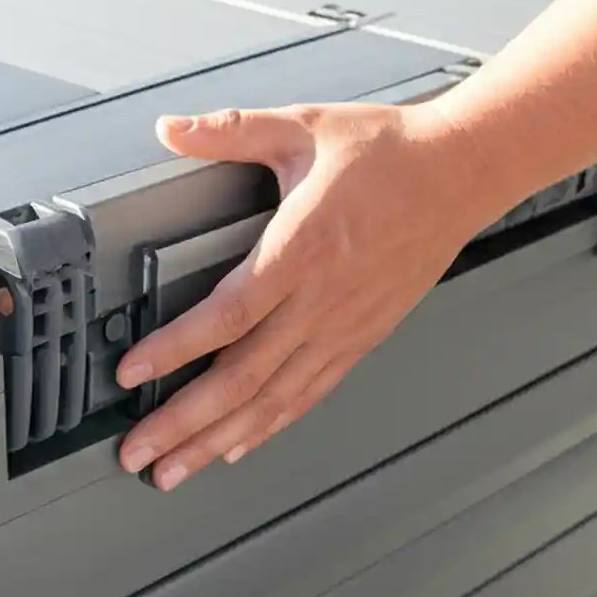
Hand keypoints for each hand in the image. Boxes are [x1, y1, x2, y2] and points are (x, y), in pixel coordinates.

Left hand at [115, 101, 503, 490]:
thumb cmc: (388, 151)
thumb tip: (172, 128)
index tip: (132, 374)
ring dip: (217, 440)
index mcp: (302, 248)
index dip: (174, 350)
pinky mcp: (362, 338)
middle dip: (182, 421)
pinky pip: (309, 393)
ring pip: (273, 399)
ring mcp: (345, 326)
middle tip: (138, 453)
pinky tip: (236, 447)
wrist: (464, 172)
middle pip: (242, 377)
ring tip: (174, 470)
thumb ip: (231, 132)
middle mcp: (323, 300)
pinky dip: (268, 426)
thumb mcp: (302, 126)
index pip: (228, 315)